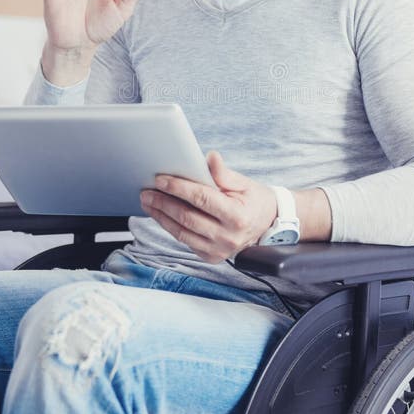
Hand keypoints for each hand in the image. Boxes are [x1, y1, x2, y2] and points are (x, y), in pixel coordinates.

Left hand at [140, 151, 277, 262]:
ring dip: (161, 216)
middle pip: (187, 217)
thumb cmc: (254, 200)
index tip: (161, 179)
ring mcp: (218, 250)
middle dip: (163, 202)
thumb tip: (210, 157)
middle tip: (147, 191)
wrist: (266, 225)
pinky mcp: (210, 256)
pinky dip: (170, 227)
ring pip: (181, 232)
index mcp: (237, 216)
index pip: (201, 199)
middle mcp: (228, 237)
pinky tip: (161, 214)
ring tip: (148, 202)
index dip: (179, 188)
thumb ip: (224, 173)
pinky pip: (185, 240)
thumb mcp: (244, 183)